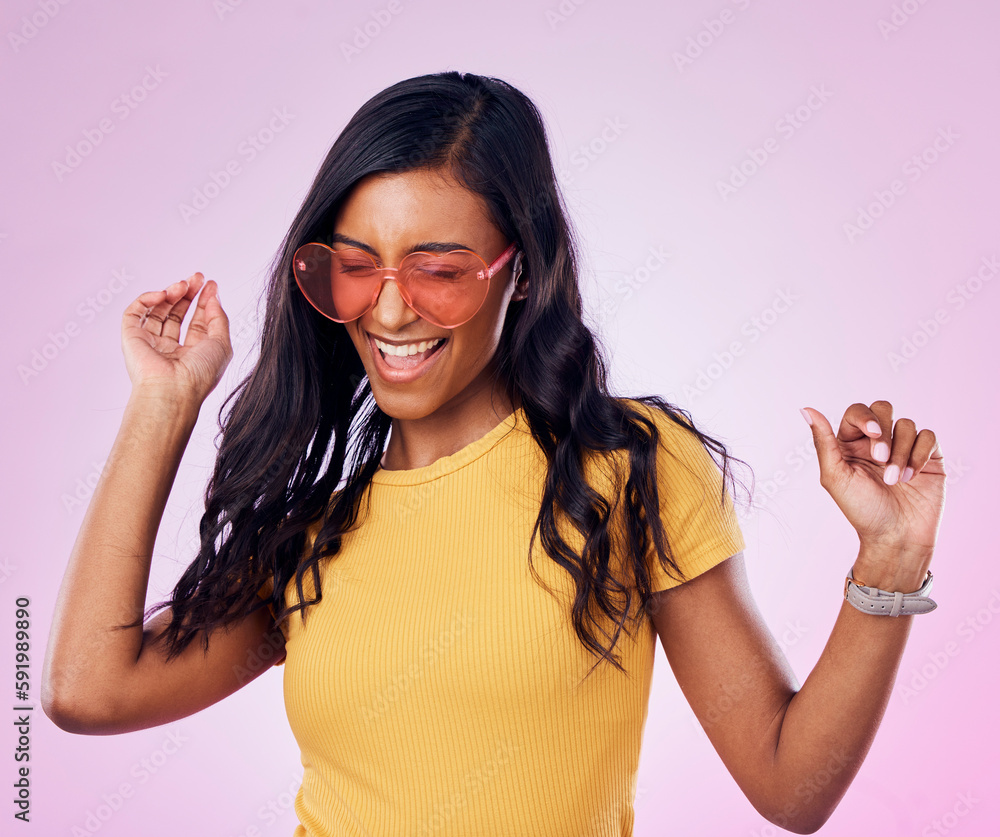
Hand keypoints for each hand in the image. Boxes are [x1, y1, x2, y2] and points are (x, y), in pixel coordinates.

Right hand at [121, 273, 232, 403]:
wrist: (173, 389)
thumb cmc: (200, 373)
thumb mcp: (222, 343)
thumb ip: (219, 319)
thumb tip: (214, 298)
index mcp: (192, 353)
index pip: (197, 323)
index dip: (204, 302)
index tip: (211, 285)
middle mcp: (171, 349)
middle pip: (177, 314)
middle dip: (188, 294)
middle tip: (196, 277)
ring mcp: (151, 343)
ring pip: (158, 311)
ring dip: (171, 294)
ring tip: (183, 284)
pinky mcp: (132, 338)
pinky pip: (135, 312)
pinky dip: (147, 299)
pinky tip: (163, 295)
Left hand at [800, 401, 945, 586]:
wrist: (897, 538)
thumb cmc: (862, 511)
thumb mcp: (835, 477)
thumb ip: (823, 442)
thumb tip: (806, 409)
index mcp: (851, 443)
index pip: (857, 412)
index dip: (866, 417)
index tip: (874, 434)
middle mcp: (877, 442)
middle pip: (883, 408)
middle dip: (884, 433)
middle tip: (881, 459)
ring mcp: (904, 448)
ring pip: (907, 424)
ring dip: (901, 452)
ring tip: (895, 480)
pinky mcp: (927, 457)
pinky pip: (928, 437)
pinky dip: (920, 454)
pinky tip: (912, 477)